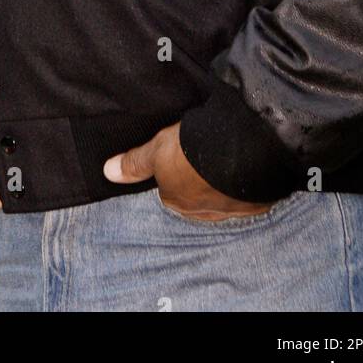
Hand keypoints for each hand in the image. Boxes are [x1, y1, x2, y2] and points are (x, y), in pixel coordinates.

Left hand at [103, 120, 276, 220]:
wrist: (243, 151)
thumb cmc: (193, 150)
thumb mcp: (158, 149)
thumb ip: (134, 163)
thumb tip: (107, 172)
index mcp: (178, 203)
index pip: (170, 191)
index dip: (173, 171)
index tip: (180, 155)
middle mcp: (203, 213)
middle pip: (195, 196)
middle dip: (198, 180)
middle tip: (202, 156)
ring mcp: (231, 210)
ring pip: (220, 197)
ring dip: (221, 183)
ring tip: (223, 159)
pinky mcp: (255, 204)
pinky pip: (245, 196)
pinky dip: (243, 185)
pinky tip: (243, 168)